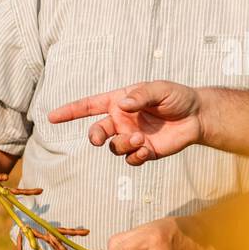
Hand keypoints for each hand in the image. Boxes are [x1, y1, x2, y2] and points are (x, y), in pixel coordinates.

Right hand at [47, 81, 203, 165]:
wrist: (197, 117)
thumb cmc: (177, 97)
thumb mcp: (160, 89)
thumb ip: (141, 95)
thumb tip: (124, 105)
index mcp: (119, 102)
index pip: (89, 106)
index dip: (70, 111)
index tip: (51, 116)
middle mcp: (122, 121)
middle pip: (96, 132)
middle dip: (94, 136)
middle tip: (99, 138)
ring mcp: (131, 138)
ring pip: (114, 148)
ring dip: (123, 145)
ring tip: (141, 138)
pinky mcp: (144, 152)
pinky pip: (130, 160)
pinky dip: (135, 157)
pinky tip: (146, 149)